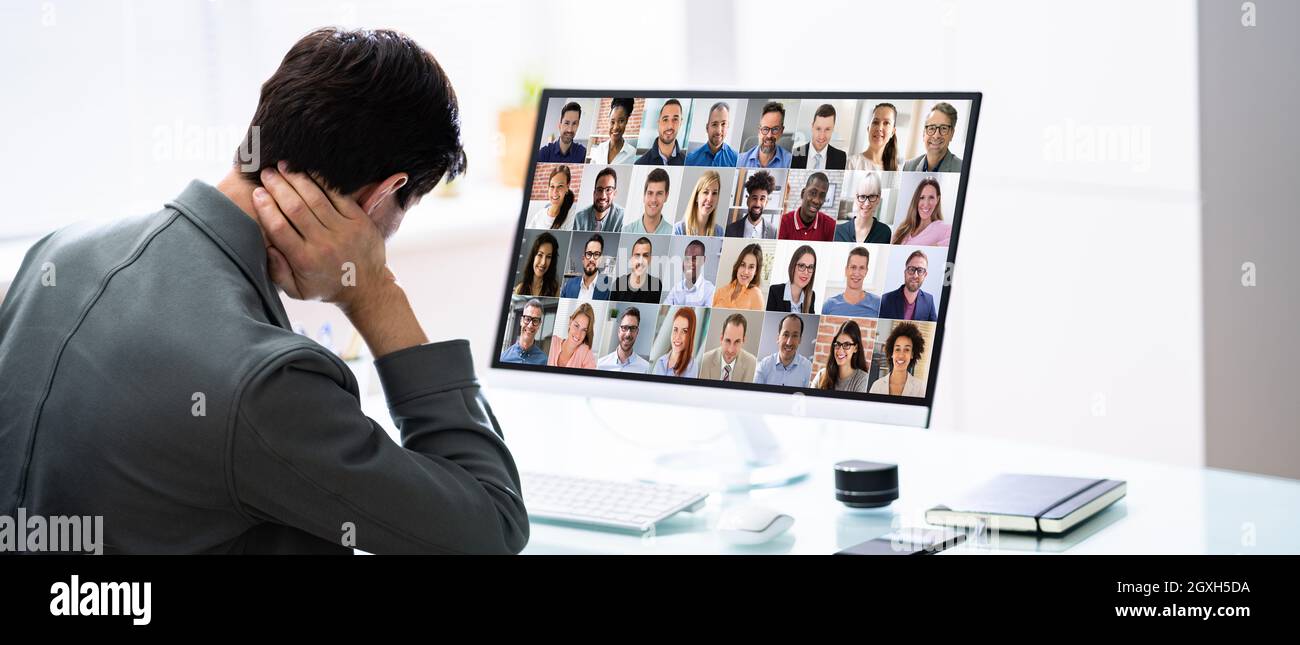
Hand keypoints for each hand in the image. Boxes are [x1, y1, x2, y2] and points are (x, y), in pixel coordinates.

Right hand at [252, 163, 389, 313]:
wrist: (367, 288)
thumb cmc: (326, 287)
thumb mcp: (298, 291)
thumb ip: (277, 272)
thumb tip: (266, 246)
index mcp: (305, 260)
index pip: (279, 228)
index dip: (266, 208)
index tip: (257, 193)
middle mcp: (324, 244)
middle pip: (295, 208)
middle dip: (278, 187)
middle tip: (266, 172)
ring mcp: (343, 231)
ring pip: (315, 198)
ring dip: (297, 179)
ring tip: (283, 166)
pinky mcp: (360, 221)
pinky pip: (338, 196)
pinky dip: (322, 181)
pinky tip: (309, 170)